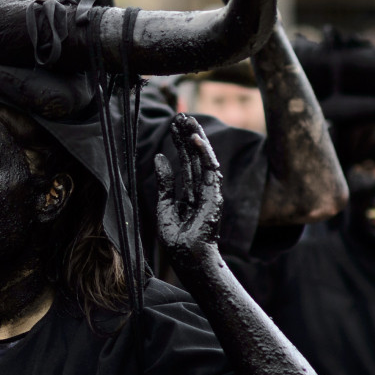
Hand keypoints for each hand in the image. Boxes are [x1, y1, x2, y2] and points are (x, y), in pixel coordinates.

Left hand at [155, 114, 222, 262]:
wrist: (188, 258)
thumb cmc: (177, 241)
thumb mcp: (164, 207)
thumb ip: (165, 183)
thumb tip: (159, 157)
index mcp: (192, 194)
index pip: (187, 163)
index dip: (180, 144)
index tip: (174, 126)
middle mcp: (202, 191)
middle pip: (195, 157)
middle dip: (187, 136)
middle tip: (180, 116)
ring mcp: (210, 192)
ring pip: (203, 158)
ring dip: (195, 138)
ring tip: (186, 119)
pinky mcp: (214, 195)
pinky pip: (210, 169)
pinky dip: (203, 153)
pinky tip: (195, 138)